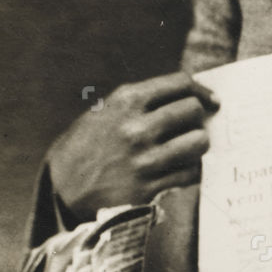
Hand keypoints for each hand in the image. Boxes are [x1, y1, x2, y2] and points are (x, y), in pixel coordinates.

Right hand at [47, 72, 218, 221]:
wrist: (60, 189)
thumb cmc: (87, 146)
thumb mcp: (105, 112)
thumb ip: (142, 102)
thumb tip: (189, 97)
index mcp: (126, 101)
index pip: (180, 83)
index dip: (201, 90)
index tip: (211, 101)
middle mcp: (136, 127)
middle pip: (193, 110)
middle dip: (199, 118)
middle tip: (193, 128)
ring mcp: (144, 159)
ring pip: (198, 142)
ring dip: (198, 146)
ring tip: (187, 150)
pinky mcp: (149, 187)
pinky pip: (190, 174)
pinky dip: (191, 172)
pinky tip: (180, 171)